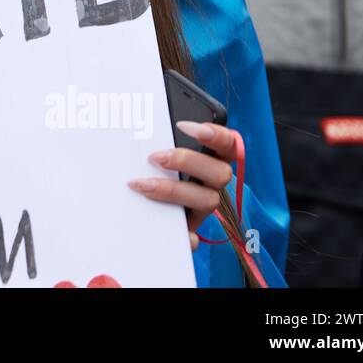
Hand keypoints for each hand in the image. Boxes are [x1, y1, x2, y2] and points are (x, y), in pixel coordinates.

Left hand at [130, 120, 237, 250]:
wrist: (136, 208)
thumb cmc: (148, 169)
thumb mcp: (155, 151)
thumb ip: (155, 139)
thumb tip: (135, 127)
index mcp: (209, 159)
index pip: (228, 145)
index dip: (216, 135)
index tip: (184, 126)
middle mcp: (211, 183)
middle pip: (221, 173)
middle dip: (187, 162)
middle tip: (155, 157)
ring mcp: (202, 206)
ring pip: (208, 200)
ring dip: (174, 191)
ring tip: (143, 184)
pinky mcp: (188, 228)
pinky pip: (193, 236)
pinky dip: (186, 236)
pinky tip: (173, 232)